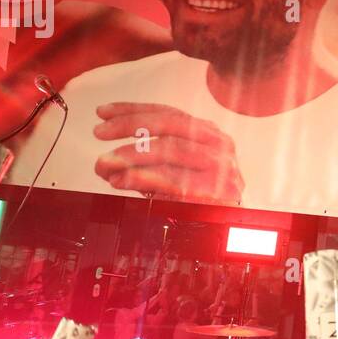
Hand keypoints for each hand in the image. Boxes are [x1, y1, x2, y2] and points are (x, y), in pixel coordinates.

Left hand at [94, 102, 244, 203]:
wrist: (237, 229)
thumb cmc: (207, 198)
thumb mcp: (183, 170)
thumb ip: (153, 159)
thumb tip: (109, 161)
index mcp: (211, 134)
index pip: (169, 113)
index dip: (133, 109)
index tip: (104, 112)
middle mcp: (218, 145)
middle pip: (168, 125)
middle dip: (129, 125)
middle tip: (100, 132)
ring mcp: (218, 168)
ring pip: (167, 149)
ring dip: (129, 155)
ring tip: (103, 164)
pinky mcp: (211, 191)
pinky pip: (169, 179)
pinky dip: (140, 178)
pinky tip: (120, 180)